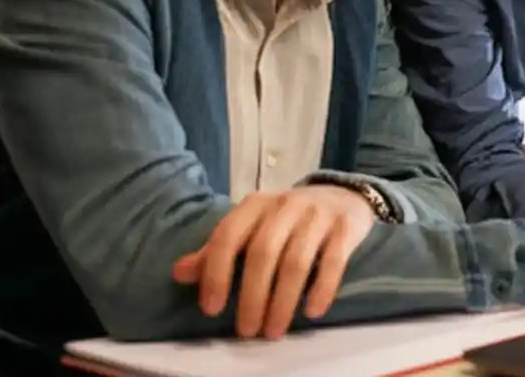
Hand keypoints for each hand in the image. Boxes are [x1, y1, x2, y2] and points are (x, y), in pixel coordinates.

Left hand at [172, 186, 375, 338]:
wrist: (342, 195)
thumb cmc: (287, 219)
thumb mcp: (252, 226)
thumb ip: (218, 249)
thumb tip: (179, 273)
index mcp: (255, 204)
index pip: (228, 236)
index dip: (216, 273)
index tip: (212, 309)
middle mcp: (285, 205)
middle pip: (263, 253)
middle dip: (252, 296)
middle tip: (247, 330)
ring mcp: (317, 215)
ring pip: (296, 262)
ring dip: (283, 301)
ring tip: (274, 330)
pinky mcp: (345, 227)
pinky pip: (333, 262)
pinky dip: (322, 289)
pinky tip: (312, 312)